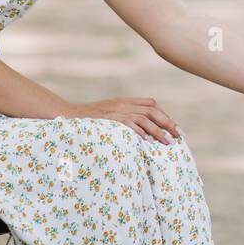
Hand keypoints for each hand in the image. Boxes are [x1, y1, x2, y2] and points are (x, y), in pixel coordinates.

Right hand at [60, 97, 180, 143]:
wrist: (64, 115)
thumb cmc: (87, 120)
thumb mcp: (108, 115)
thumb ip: (123, 118)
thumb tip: (141, 133)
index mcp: (123, 101)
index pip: (150, 103)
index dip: (164, 115)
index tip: (174, 128)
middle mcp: (121, 103)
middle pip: (151, 109)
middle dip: (168, 123)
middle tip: (179, 136)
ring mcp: (114, 111)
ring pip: (143, 117)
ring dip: (158, 130)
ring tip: (167, 143)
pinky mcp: (108, 119)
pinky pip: (128, 124)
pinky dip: (139, 132)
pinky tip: (148, 142)